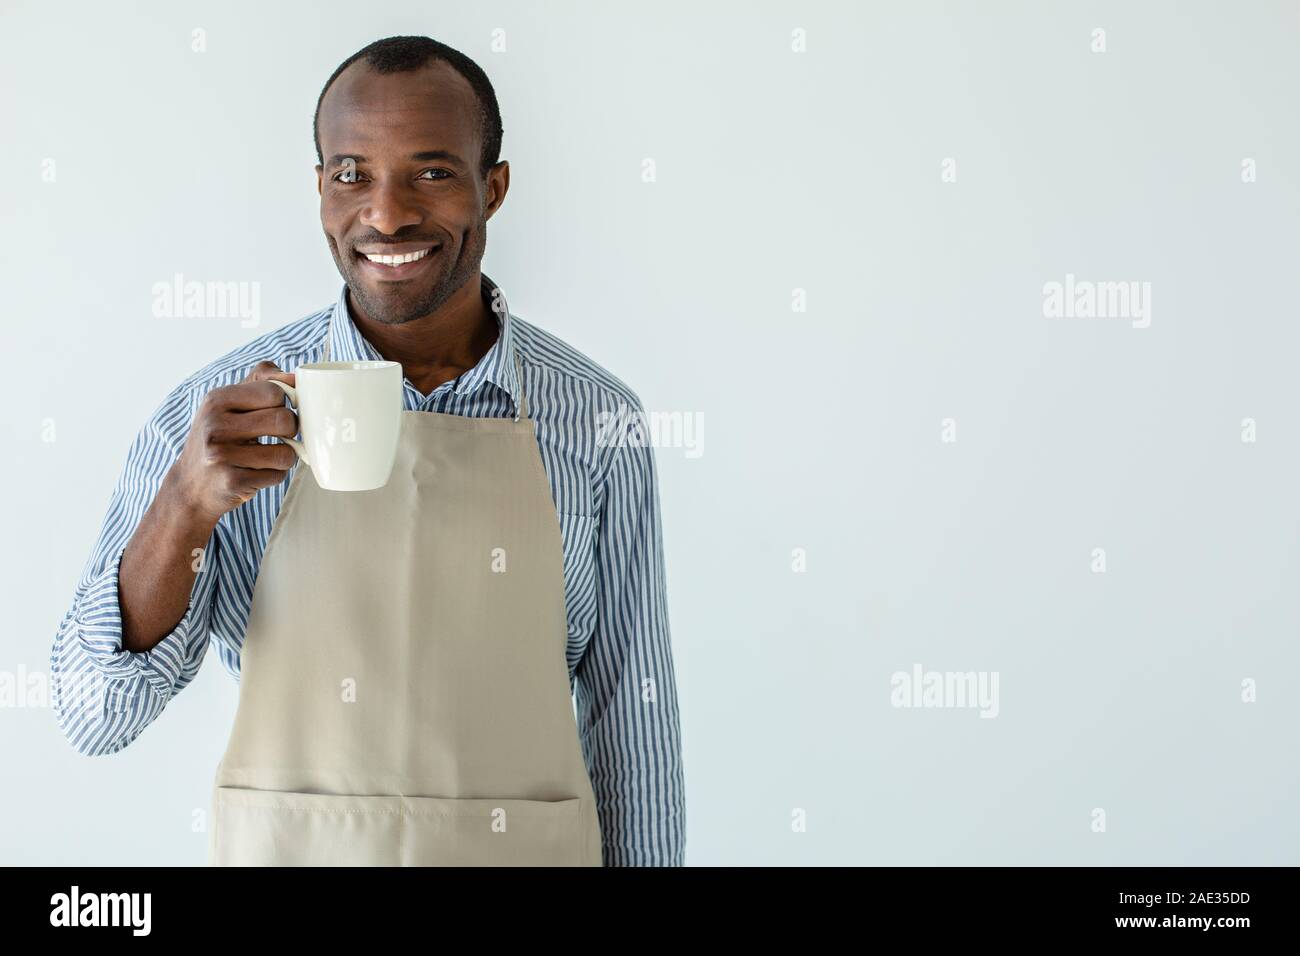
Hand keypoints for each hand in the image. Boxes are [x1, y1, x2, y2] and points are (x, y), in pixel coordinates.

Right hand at [165, 361, 300, 524]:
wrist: (191, 485)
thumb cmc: (219, 438)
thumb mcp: (231, 403)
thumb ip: (263, 381)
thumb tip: (296, 376)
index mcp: (216, 400)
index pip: (274, 391)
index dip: (284, 402)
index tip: (276, 411)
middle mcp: (215, 426)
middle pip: (285, 420)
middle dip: (290, 430)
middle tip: (277, 435)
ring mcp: (221, 455)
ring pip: (286, 452)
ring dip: (285, 456)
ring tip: (266, 456)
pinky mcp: (232, 482)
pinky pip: (277, 475)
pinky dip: (274, 475)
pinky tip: (256, 473)